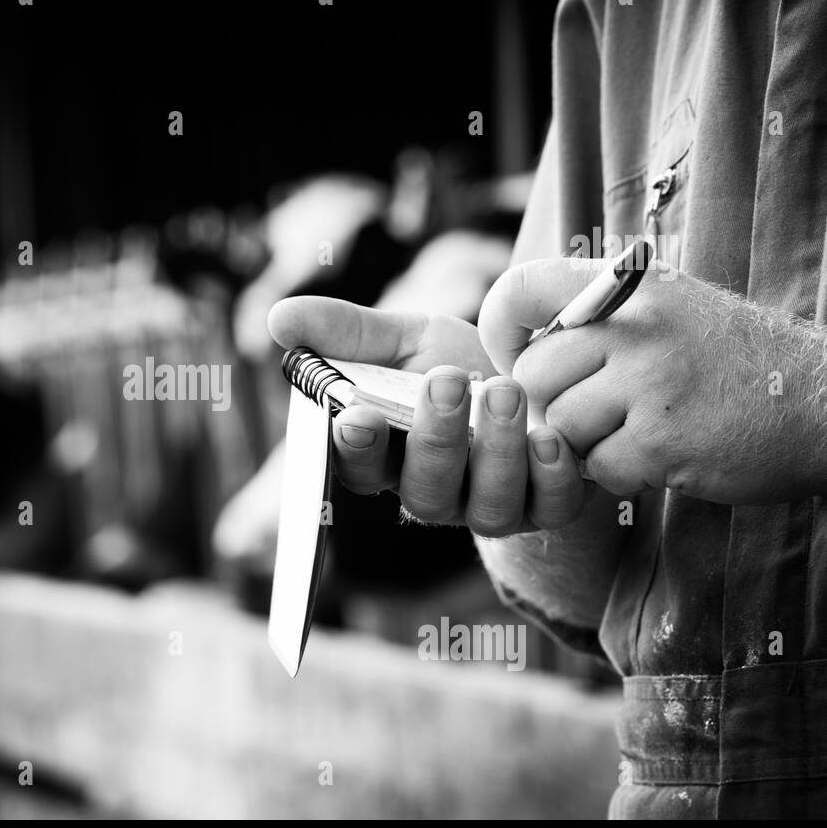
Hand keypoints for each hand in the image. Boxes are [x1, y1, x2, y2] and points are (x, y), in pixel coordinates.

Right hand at [268, 296, 589, 536]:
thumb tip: (277, 318)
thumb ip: (343, 331)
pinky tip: (549, 437)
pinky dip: (550, 476)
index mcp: (388, 457)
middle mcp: (434, 493)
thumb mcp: (403, 338)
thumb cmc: (460, 364)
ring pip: (485, 505)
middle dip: (435, 438)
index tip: (356, 414)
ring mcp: (489, 506)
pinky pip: (548, 508)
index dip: (357, 448)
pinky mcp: (545, 506)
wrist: (541, 379)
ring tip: (504, 390)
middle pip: (424, 490)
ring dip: (494, 450)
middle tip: (448, 379)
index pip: (359, 467)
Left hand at [480, 258, 826, 503]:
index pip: (520, 288)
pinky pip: (597, 468)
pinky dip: (621, 475)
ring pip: (559, 427)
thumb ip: (596, 320)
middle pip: (531, 376)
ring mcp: (647, 382)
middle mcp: (633, 327)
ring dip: (588, 445)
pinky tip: (661, 457)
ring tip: (637, 432)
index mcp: (626, 287)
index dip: (502, 329)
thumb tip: (517, 349)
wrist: (825, 402)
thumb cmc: (731, 362)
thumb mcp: (665, 311)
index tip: (518, 356)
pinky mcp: (661, 439)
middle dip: (553, 405)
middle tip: (599, 413)